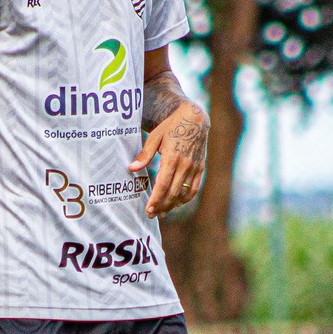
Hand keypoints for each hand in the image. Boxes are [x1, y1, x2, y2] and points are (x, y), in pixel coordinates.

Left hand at [128, 101, 209, 218]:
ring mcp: (194, 167)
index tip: (148, 210)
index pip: (163, 184)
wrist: (194, 118)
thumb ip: (144, 155)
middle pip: (173, 192)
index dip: (155, 199)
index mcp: (172, 157)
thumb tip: (131, 168)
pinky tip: (177, 204)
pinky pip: (194, 188)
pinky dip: (186, 199)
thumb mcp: (155, 137)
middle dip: (162, 206)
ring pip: (184, 193)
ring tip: (162, 213)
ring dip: (173, 205)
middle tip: (152, 215)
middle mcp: (185, 164)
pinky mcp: (200, 168)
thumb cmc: (171, 126)